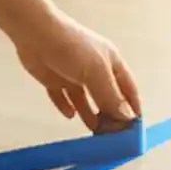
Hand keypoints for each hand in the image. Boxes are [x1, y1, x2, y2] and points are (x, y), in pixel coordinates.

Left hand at [14, 14, 141, 131]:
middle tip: (111, 135)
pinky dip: (66, 106)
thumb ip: (111, 96)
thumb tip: (127, 117)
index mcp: (111, 62)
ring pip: (85, 99)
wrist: (36, 34)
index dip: (132, 106)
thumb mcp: (97, 72)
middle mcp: (94, 69)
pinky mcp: (54, 78)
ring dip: (89, 114)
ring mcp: (73, 74)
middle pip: (106, 96)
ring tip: (94, 132)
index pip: (127, 88)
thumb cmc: (73, 49)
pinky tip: (69, 115)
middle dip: (110, 115)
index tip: (134, 128)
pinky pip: (62, 96)